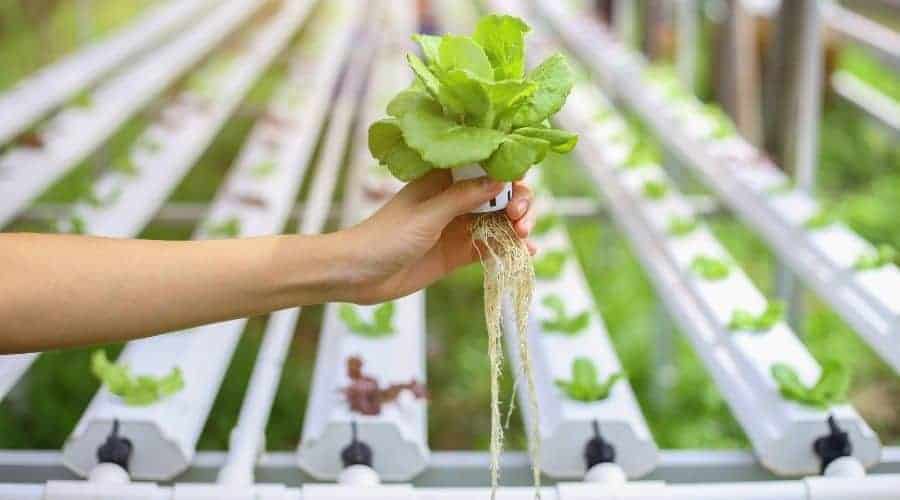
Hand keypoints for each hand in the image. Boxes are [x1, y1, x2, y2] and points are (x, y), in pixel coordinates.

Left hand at [342, 170, 536, 303]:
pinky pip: (490, 247)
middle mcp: (455, 200)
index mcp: (444, 179)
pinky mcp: (458, 253)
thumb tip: (500, 180)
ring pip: (499, 221)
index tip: (519, 183)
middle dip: (517, 203)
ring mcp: (458, 227)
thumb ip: (463, 198)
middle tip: (519, 219)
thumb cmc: (385, 237)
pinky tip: (526, 254)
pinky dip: (509, 249)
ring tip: (525, 238)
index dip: (507, 171)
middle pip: (499, 194)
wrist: (359, 275)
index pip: (484, 166)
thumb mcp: (427, 215)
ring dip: (517, 227)